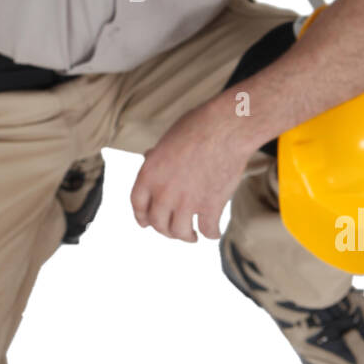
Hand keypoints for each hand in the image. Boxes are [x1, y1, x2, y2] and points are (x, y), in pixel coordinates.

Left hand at [129, 98, 251, 241]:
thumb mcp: (166, 140)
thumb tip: (150, 158)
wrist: (225, 128)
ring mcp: (186, 202)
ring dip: (186, 237)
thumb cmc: (197, 126)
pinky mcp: (211, 207)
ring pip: (180, 233)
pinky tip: (214, 232)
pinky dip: (212, 234)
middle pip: (158, 224)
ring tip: (193, 236)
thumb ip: (158, 157)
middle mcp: (163, 192)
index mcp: (149, 174)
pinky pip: (208, 230)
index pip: (138, 205)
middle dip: (165, 230)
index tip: (147, 223)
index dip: (142, 218)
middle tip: (174, 231)